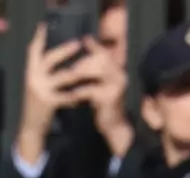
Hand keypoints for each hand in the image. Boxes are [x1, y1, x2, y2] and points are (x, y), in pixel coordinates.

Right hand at [15, 23, 89, 165]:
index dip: (38, 38)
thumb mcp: (36, 85)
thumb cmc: (37, 105)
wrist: (31, 127)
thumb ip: (42, 71)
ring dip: (77, 73)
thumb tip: (57, 54)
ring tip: (88, 69)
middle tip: (77, 43)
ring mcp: (40, 90)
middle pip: (49, 59)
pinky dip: (76, 96)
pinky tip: (82, 97)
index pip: (32, 51)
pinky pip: (66, 95)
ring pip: (63, 76)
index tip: (44, 28)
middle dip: (64, 51)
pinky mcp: (48, 102)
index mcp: (30, 72)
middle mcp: (33, 78)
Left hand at [72, 36, 132, 158]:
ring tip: (69, 78)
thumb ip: (93, 74)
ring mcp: (117, 85)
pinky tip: (72, 95)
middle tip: (69, 68)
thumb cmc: (103, 106)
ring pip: (98, 72)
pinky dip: (81, 91)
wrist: (113, 125)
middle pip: (102, 59)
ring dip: (82, 74)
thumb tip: (79, 62)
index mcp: (117, 70)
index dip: (94, 45)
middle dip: (84, 62)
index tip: (83, 39)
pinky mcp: (112, 97)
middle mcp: (120, 74)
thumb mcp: (98, 86)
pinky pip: (93, 90)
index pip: (105, 52)